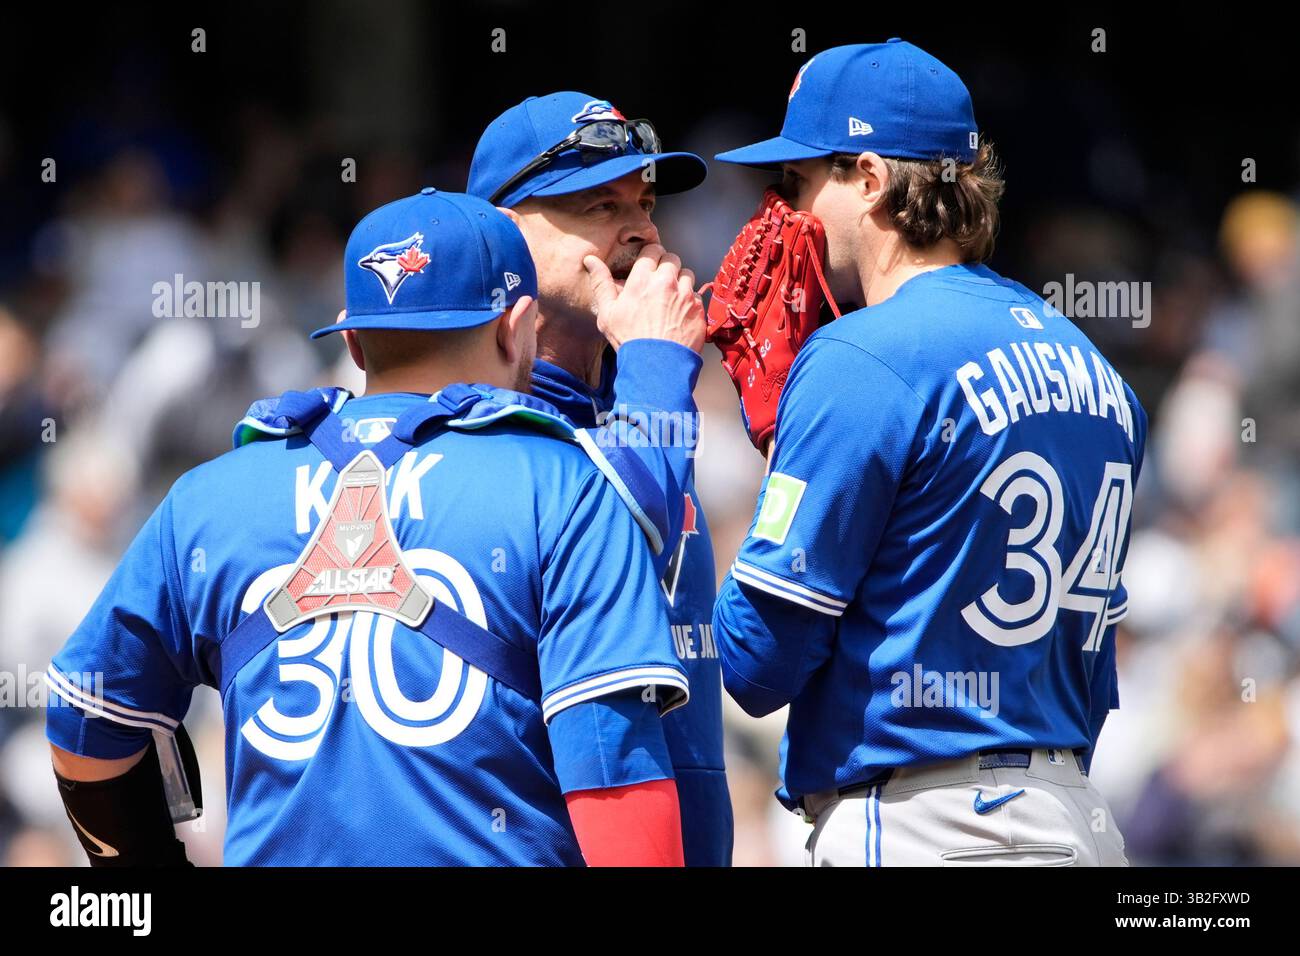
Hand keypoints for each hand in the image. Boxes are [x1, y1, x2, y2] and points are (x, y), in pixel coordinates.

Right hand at [584, 244, 705, 352]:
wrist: (656, 366)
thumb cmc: (629, 340)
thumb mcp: (607, 312)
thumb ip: (601, 282)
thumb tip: (590, 260)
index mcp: (642, 280)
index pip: (652, 251)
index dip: (651, 256)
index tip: (649, 264)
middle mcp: (666, 282)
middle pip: (672, 258)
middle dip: (666, 266)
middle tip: (660, 281)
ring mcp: (685, 295)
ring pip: (687, 274)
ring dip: (680, 281)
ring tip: (671, 298)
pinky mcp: (698, 309)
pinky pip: (696, 296)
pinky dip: (689, 301)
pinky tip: (680, 314)